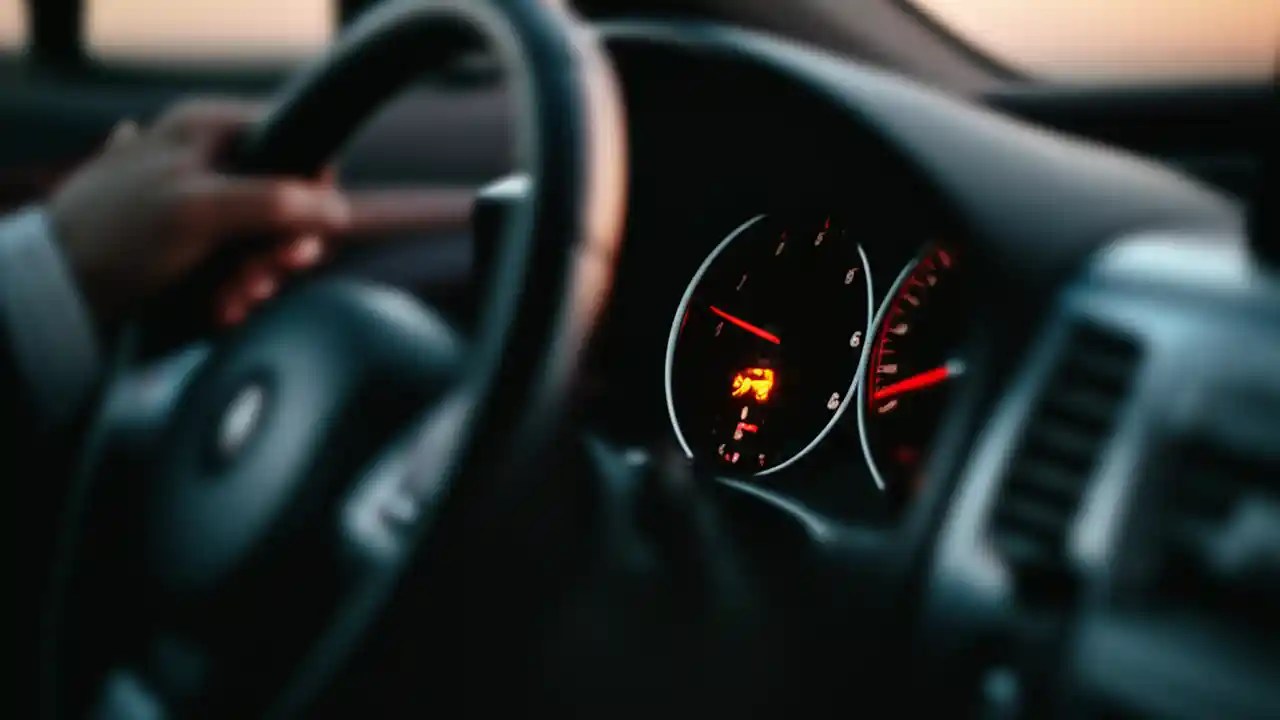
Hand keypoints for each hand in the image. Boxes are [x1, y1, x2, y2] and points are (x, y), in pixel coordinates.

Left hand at [47, 100, 348, 322]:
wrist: (58, 292)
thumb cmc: (114, 237)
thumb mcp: (199, 210)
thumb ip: (275, 203)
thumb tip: (337, 209)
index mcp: (209, 129)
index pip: (296, 145)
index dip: (312, 191)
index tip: (302, 233)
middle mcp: (212, 162)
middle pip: (287, 202)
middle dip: (279, 250)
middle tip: (264, 277)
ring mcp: (205, 206)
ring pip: (268, 241)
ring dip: (260, 279)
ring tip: (233, 300)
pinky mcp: (198, 248)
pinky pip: (243, 267)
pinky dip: (239, 292)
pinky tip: (222, 308)